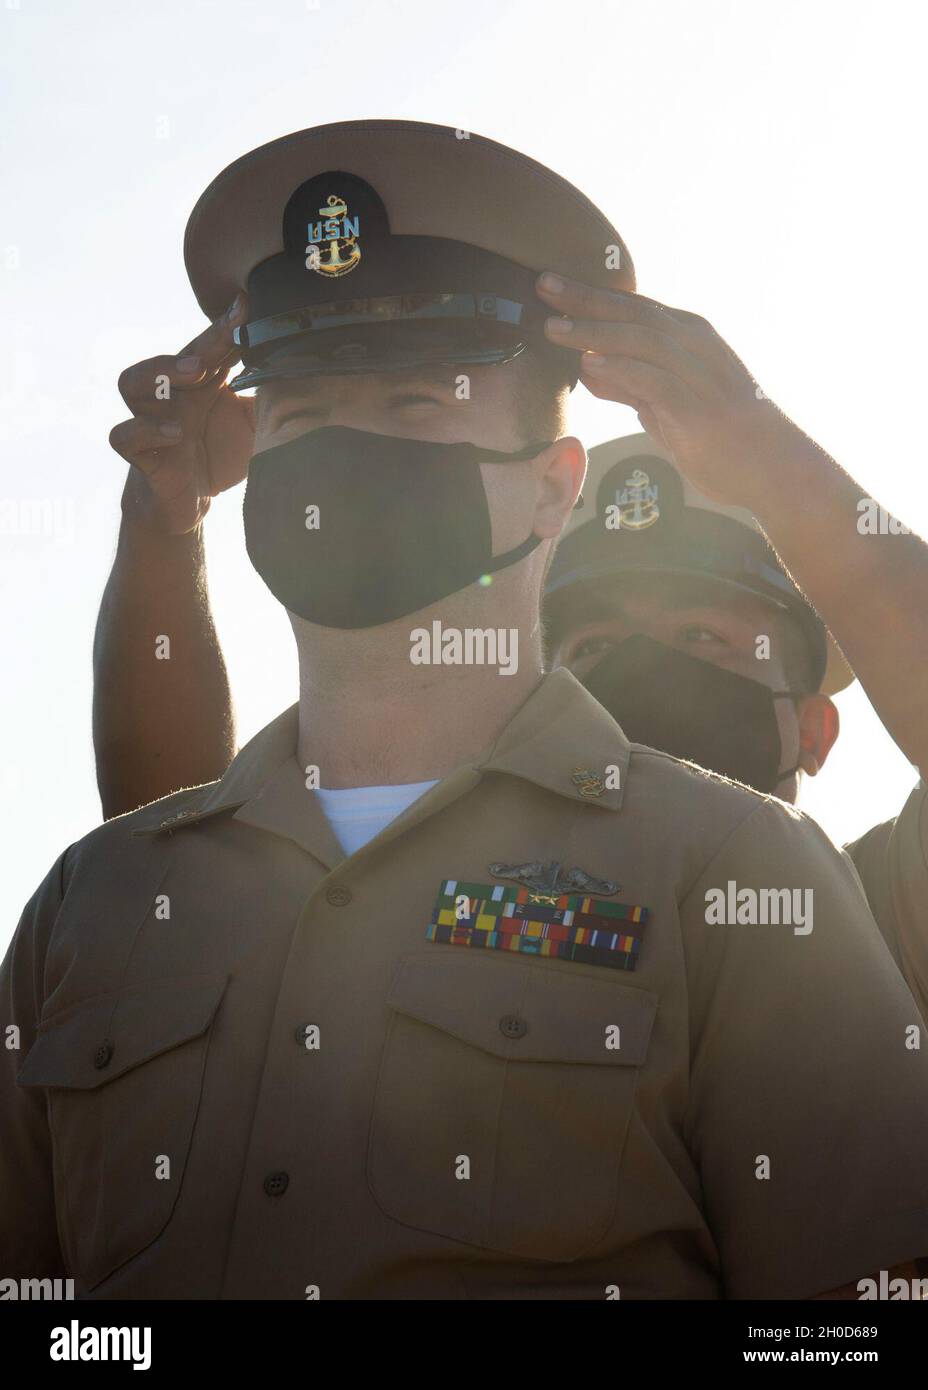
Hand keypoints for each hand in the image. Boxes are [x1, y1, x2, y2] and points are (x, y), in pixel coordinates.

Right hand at [109, 293, 254, 533]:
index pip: (211, 347)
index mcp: (202, 383)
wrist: (189, 501)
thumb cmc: (221, 455)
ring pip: (133, 382)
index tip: (248, 304)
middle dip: (203, 343)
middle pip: (179, 357)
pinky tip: (175, 432)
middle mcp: (174, 394)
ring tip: (195, 375)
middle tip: (228, 335)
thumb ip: (277, 401)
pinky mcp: (139, 452)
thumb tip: (318, 378)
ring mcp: (151, 419)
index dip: (226, 326)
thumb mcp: (256, 427)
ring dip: (162, 373)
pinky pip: (125, 434)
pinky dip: (145, 429)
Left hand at [536, 272, 810, 508]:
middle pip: (633, 314)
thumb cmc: (721, 435)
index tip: (550, 282)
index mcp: (689, 338)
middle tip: (543, 285)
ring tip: (553, 327)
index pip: (633, 307)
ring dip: (595, 331)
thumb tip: (587, 367)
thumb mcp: (667, 405)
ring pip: (642, 341)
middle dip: (585, 299)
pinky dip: (621, 370)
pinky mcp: (699, 409)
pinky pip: (655, 382)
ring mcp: (700, 376)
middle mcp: (696, 347)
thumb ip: (629, 384)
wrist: (773, 468)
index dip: (590, 294)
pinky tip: (589, 365)